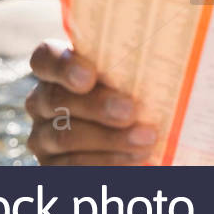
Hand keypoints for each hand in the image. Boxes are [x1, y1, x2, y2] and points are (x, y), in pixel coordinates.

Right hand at [25, 39, 159, 164]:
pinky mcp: (51, 166)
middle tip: (131, 111)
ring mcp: (43, 135)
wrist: (131, 135)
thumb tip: (171, 46)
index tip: (89, 75)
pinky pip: (73, 166)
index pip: (45, 58)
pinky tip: (135, 158)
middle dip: (97, 106)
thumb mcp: (131, 74)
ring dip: (110, 139)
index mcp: (57, 69)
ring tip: (146, 139)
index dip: (63, 65)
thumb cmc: (133, 92)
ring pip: (66, 136)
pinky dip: (107, 162)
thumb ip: (134, 63)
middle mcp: (42, 100)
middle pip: (57, 99)